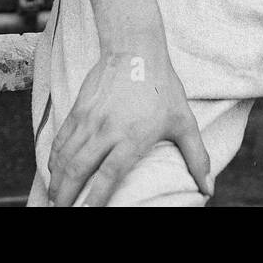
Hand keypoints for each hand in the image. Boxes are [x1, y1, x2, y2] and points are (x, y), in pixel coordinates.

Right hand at [48, 46, 210, 206]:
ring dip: (57, 180)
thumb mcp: (184, 121)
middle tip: (60, 211)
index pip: (108, 176)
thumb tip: (209, 188)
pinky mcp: (78, 108)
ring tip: (53, 198)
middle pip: (78, 170)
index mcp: (131, 137)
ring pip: (65, 156)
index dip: (95, 199)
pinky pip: (61, 138)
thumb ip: (197, 157)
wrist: (134, 48)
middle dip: (66, 195)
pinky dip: (54, 157)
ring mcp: (89, 119)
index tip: (86, 214)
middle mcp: (106, 130)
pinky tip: (53, 170)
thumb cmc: (162, 85)